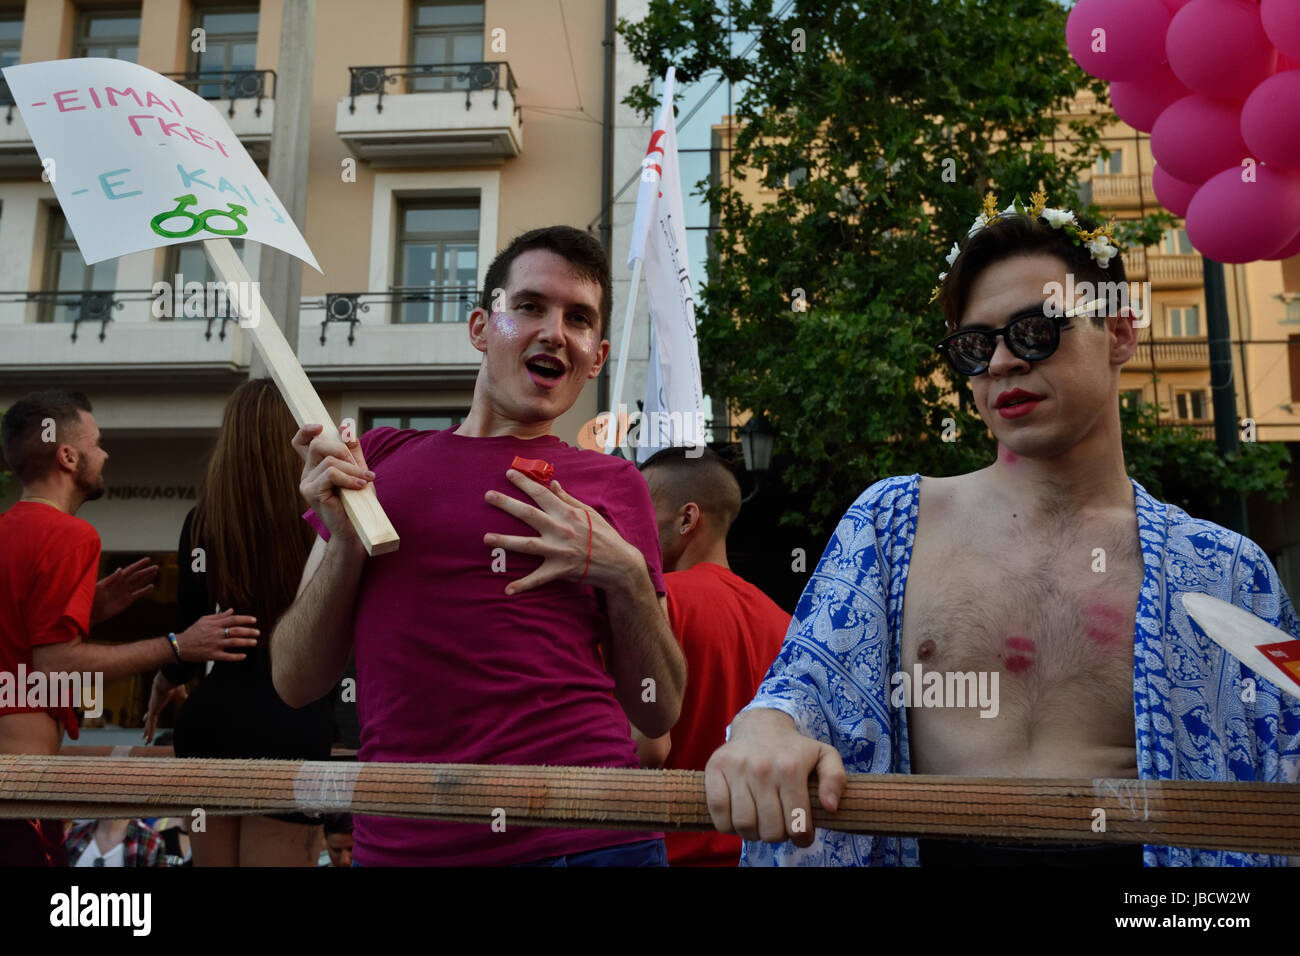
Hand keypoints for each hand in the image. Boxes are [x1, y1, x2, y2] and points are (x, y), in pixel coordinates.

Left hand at [91, 557, 158, 625]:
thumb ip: (111, 578)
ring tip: (155, 573)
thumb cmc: (91, 598)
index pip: (130, 570)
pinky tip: (151, 586)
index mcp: (115, 579)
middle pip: (137, 576)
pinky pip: (138, 594)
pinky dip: (145, 590)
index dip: (139, 564)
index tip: (148, 559)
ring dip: (147, 578)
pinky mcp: (127, 601)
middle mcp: (121, 584)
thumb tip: (120, 569)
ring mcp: (125, 593)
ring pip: (139, 584)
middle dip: (146, 571)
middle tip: (156, 566)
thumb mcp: (100, 587)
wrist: (90, 613)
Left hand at [142, 672, 187, 742]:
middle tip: (143, 732)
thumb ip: (183, 697)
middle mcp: (154, 705)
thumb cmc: (173, 684)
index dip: (150, 715)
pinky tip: (148, 740)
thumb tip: (189, 698)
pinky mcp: (153, 711)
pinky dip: (149, 733)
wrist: (167, 680)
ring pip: (149, 723)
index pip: (154, 710)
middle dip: (147, 725)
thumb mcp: (180, 693)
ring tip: (145, 740)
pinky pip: (151, 725)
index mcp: (159, 700)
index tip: (146, 718)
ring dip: (147, 732)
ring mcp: (152, 708)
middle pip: (149, 718)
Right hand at [176, 608, 258, 661]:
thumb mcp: (204, 620)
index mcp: (214, 624)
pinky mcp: (212, 655)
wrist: (180, 646)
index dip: (245, 619)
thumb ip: (219, 616)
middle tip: (258, 632)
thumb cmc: (193, 632)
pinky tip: (244, 656)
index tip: (254, 620)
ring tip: (254, 642)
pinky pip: (227, 657)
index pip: (233, 620)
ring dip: (246, 642)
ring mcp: (215, 645)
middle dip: (249, 631)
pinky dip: (236, 657)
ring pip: (234, 643)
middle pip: (236, 631)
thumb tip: (231, 610)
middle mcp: (216, 634)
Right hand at [291, 423, 373, 545]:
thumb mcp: (358, 470)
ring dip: (352, 468)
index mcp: (315, 467)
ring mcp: (307, 484)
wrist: (356, 530)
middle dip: (343, 450)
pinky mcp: (312, 493)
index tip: (320, 426)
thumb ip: (352, 450)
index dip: (306, 431)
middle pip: (318, 445)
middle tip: (360, 468)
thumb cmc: (357, 501)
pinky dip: (349, 478)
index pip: (301, 443)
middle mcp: (307, 474)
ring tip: (366, 481)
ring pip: (328, 460)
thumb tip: (346, 427)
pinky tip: (360, 486)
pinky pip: (331, 474)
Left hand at [483, 470, 638, 593]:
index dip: (525, 483)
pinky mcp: (560, 570)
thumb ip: (568, 499)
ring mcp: (559, 550)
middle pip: (529, 514)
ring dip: (506, 541)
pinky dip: (523, 585)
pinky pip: (538, 578)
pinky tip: (507, 590)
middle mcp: (561, 529)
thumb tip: (553, 484)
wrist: (619, 563)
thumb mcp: (589, 513)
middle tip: (488, 495)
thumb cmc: (604, 536)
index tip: (509, 474)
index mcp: (567, 513)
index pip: (542, 494)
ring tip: (486, 538)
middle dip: (507, 504)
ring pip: (528, 545)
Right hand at [704, 708, 845, 846]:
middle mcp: (762, 768)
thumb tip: (830, 807)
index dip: (802, 838)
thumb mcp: (825, 756)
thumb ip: (835, 780)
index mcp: (791, 768)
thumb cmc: (794, 749)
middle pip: (770, 830)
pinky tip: (739, 818)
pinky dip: (728, 825)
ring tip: (760, 823)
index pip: (797, 824)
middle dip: (778, 836)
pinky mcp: (715, 768)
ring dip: (753, 833)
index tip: (801, 835)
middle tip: (779, 827)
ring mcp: (736, 768)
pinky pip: (718, 813)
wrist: (761, 725)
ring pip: (744, 825)